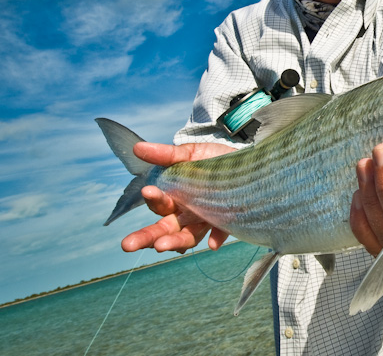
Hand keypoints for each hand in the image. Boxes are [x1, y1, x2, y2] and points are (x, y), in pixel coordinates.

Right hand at [120, 141, 235, 252]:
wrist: (244, 162)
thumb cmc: (211, 159)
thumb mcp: (189, 153)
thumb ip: (166, 154)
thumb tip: (138, 147)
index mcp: (175, 197)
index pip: (159, 204)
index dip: (153, 199)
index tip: (147, 190)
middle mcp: (188, 213)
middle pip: (165, 228)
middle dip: (146, 236)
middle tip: (127, 244)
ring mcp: (207, 219)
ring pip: (188, 236)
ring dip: (175, 241)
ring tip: (162, 246)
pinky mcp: (229, 220)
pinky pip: (222, 232)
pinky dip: (216, 237)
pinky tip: (212, 244)